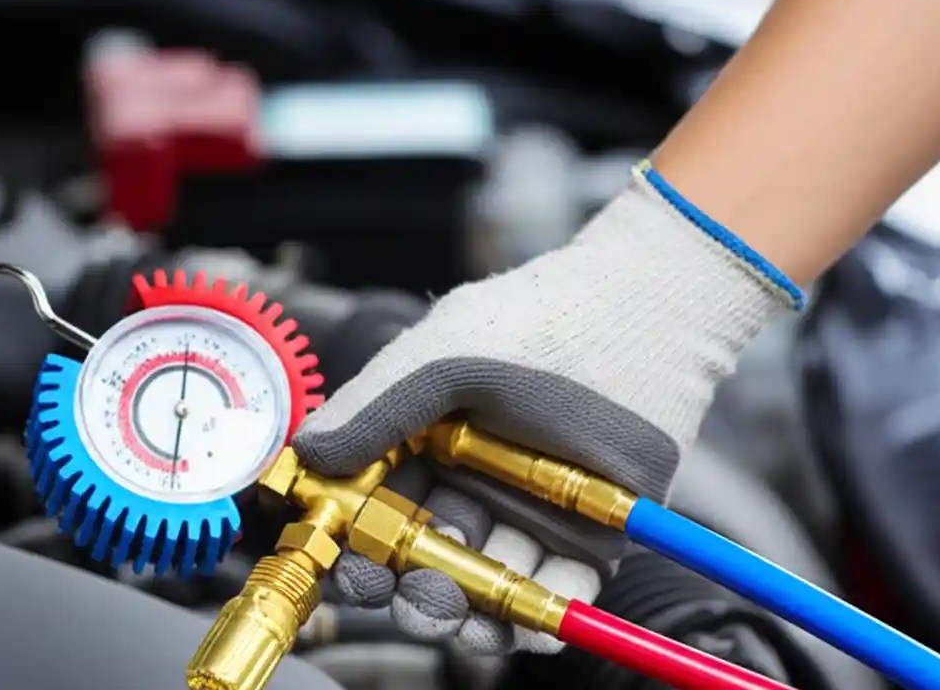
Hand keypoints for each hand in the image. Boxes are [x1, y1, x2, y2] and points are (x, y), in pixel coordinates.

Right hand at [292, 166, 795, 653]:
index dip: (357, 546)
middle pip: (429, 561)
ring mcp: (530, 515)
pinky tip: (521, 625)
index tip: (347, 567)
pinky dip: (540, 619)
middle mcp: (473, 487)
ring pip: (488, 584)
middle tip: (408, 598)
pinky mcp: (590, 537)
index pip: (378, 513)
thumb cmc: (529, 322)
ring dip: (470, 613)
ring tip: (462, 618)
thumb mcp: (433, 360)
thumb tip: (305, 451)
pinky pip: (559, 591)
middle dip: (413, 590)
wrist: (634, 314)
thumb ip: (370, 408)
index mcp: (427, 448)